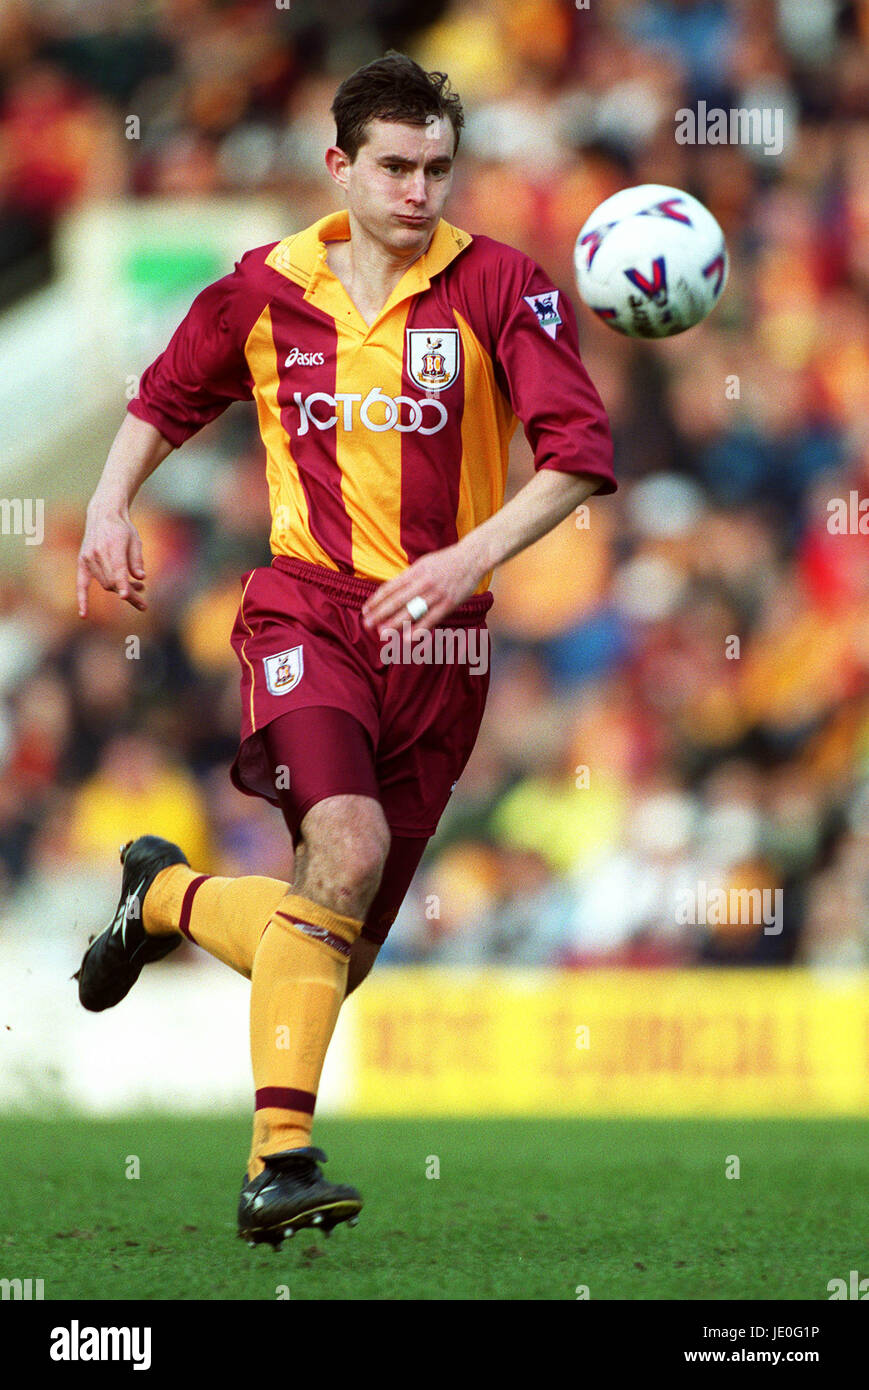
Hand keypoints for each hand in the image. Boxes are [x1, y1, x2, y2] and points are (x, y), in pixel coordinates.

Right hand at [77, 504, 146, 617]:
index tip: (126, 596)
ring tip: (138, 589)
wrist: (103, 514)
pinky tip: (83, 615)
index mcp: (112, 545)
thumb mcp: (135, 540)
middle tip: (143, 601)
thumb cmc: (123, 528)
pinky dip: (82, 599)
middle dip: (129, 594)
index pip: (117, 570)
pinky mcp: (82, 562)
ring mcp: (88, 558)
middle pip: (112, 582)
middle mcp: (97, 553)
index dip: (123, 584)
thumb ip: (137, 560)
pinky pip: (81, 584)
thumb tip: (141, 578)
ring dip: (120, 591)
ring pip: (105, 584)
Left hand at [361, 542, 484, 636]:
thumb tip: (391, 590)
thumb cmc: (445, 562)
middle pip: (396, 601)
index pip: (390, 588)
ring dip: (395, 623)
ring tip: (382, 633)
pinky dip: (418, 630)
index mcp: (414, 571)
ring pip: (411, 611)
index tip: (365, 610)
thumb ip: (408, 577)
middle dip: (379, 614)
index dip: (376, 600)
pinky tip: (407, 638)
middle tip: (366, 625)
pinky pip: (431, 619)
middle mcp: (423, 582)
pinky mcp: (449, 603)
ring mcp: (436, 594)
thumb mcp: (423, 563)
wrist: (472, 558)